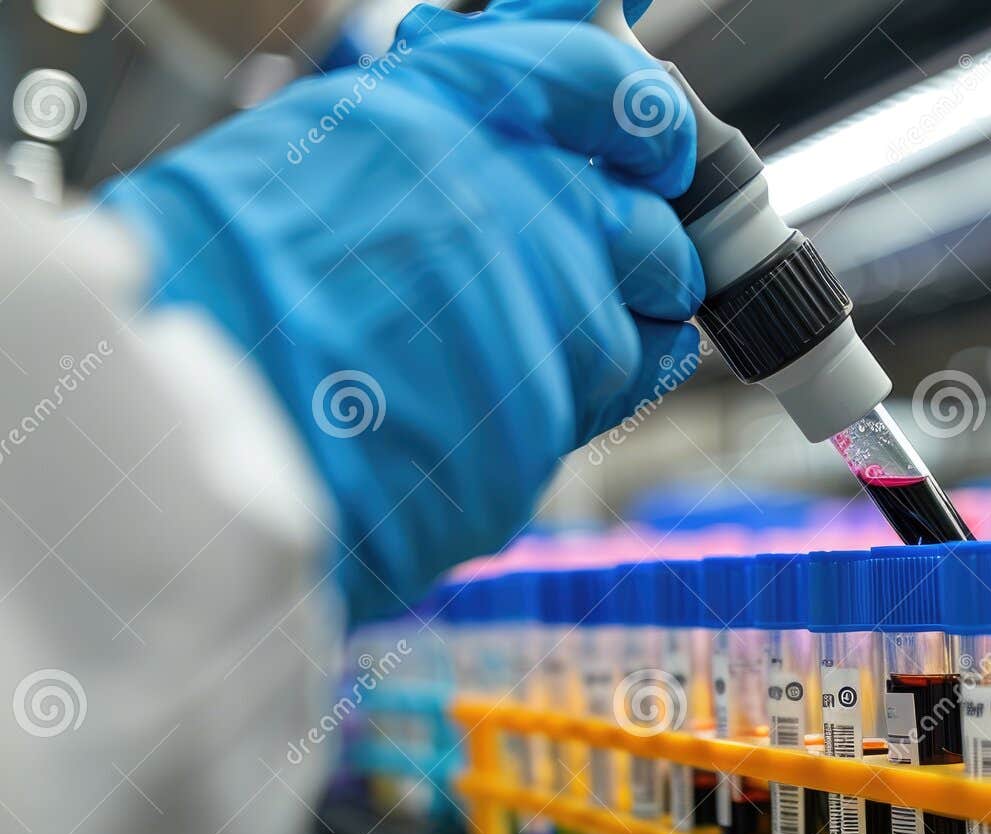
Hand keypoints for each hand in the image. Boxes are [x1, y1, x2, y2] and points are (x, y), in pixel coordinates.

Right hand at [100, 0, 702, 622]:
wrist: (176, 421)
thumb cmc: (219, 285)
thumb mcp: (321, 147)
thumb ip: (450, 125)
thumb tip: (546, 103)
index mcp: (450, 115)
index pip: (607, 89)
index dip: (647, 127)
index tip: (655, 154)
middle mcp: (515, 208)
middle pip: (651, 234)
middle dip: (637, 263)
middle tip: (580, 283)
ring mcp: (537, 325)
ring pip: (637, 340)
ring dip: (596, 351)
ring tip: (497, 362)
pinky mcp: (536, 430)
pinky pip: (589, 415)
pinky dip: (555, 414)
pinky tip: (480, 412)